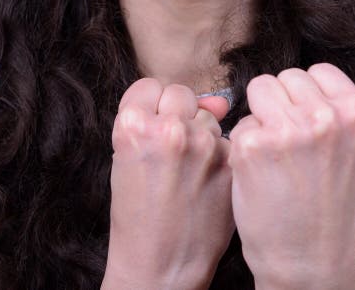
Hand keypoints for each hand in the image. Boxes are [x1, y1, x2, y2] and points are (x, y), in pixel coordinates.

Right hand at [105, 79, 234, 289]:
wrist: (160, 269)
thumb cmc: (138, 217)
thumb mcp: (126, 161)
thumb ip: (158, 120)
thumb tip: (214, 101)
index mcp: (133, 126)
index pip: (149, 86)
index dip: (151, 107)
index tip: (152, 126)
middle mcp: (168, 129)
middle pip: (180, 93)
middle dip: (177, 114)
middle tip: (171, 148)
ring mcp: (202, 145)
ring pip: (207, 115)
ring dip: (200, 133)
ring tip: (187, 171)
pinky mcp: (228, 162)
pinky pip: (226, 140)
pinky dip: (219, 156)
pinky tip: (205, 182)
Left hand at [228, 64, 354, 289]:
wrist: (309, 260)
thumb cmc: (324, 202)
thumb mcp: (345, 144)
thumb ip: (328, 107)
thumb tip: (292, 77)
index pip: (317, 71)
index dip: (306, 98)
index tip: (310, 128)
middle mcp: (325, 116)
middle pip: (285, 76)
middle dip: (281, 104)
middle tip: (291, 146)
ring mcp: (288, 129)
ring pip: (259, 88)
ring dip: (260, 115)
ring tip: (275, 154)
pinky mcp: (251, 145)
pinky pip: (240, 122)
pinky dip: (244, 144)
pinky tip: (259, 172)